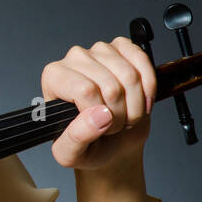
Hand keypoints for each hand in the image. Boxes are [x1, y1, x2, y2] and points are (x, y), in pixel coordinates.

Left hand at [41, 37, 156, 171]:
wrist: (111, 142)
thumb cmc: (87, 145)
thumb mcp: (71, 154)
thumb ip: (76, 138)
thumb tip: (99, 115)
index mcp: (53, 78)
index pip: (85, 90)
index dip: (100, 115)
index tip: (99, 127)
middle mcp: (73, 59)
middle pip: (110, 85)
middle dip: (120, 115)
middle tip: (113, 125)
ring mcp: (99, 50)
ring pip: (130, 75)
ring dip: (135, 105)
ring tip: (124, 115)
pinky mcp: (122, 48)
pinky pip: (142, 60)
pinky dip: (148, 86)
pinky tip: (140, 100)